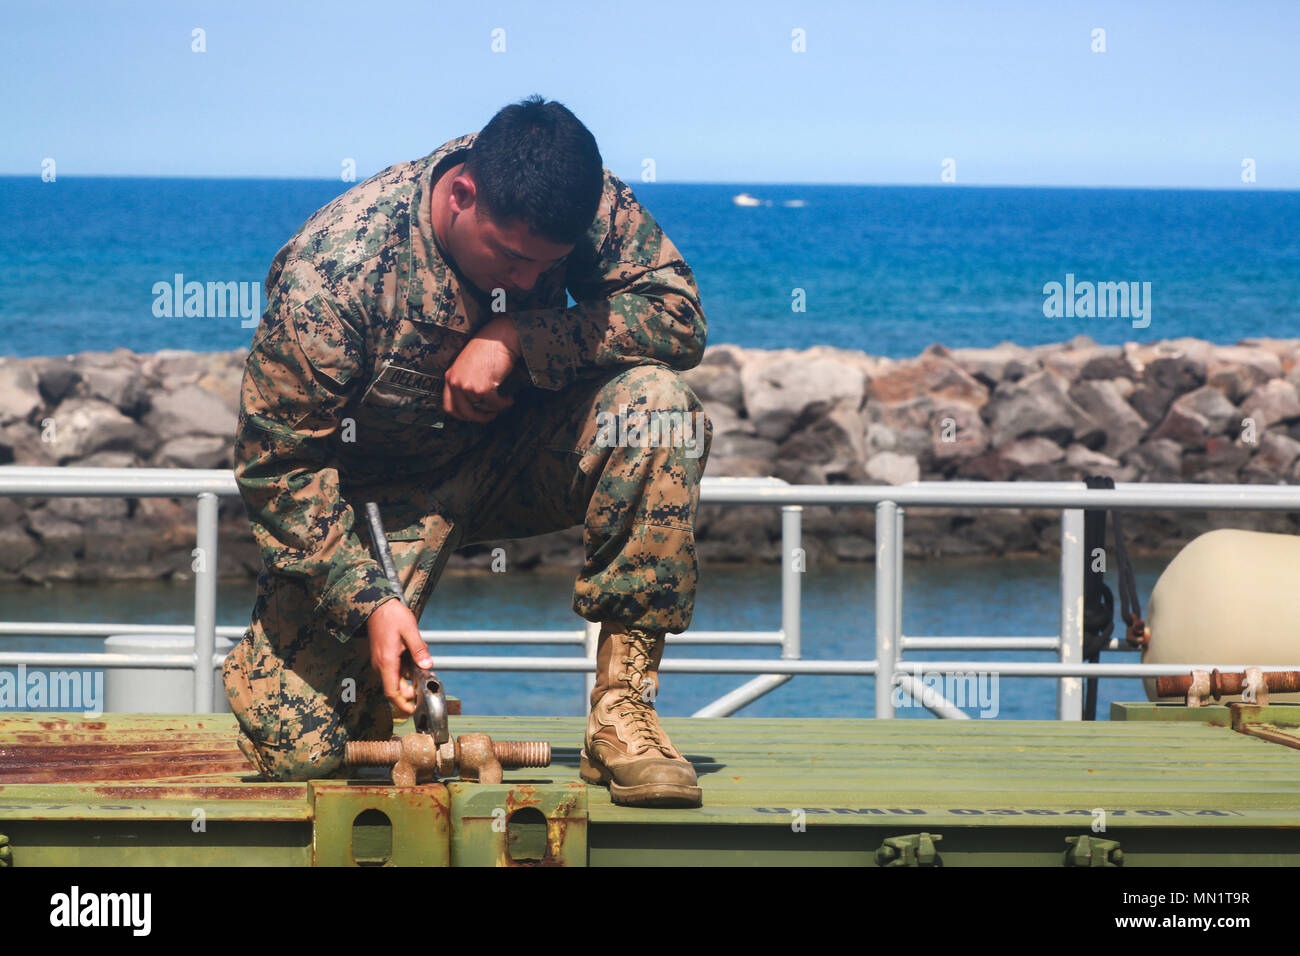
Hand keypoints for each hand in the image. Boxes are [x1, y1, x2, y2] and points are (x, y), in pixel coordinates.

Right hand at [366, 598, 432, 718]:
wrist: (377, 605)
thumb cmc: (392, 616)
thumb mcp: (410, 631)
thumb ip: (419, 650)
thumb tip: (428, 666)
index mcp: (387, 662)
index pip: (392, 692)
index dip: (403, 704)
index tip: (414, 711)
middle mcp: (381, 665)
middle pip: (395, 688)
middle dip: (411, 691)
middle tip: (428, 683)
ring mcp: (381, 662)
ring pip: (396, 679)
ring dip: (410, 679)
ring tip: (425, 670)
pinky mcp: (384, 657)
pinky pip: (395, 670)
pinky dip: (406, 670)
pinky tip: (417, 660)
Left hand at [443, 316, 521, 423]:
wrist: (499, 337)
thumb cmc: (488, 348)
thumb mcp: (468, 366)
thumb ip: (466, 382)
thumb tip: (476, 405)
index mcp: (450, 376)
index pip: (449, 406)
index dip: (463, 415)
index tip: (474, 415)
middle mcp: (455, 382)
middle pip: (464, 413)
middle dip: (479, 418)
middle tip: (491, 415)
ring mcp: (468, 386)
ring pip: (482, 409)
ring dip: (495, 409)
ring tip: (504, 401)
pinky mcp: (482, 388)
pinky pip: (494, 404)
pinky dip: (504, 403)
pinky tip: (510, 397)